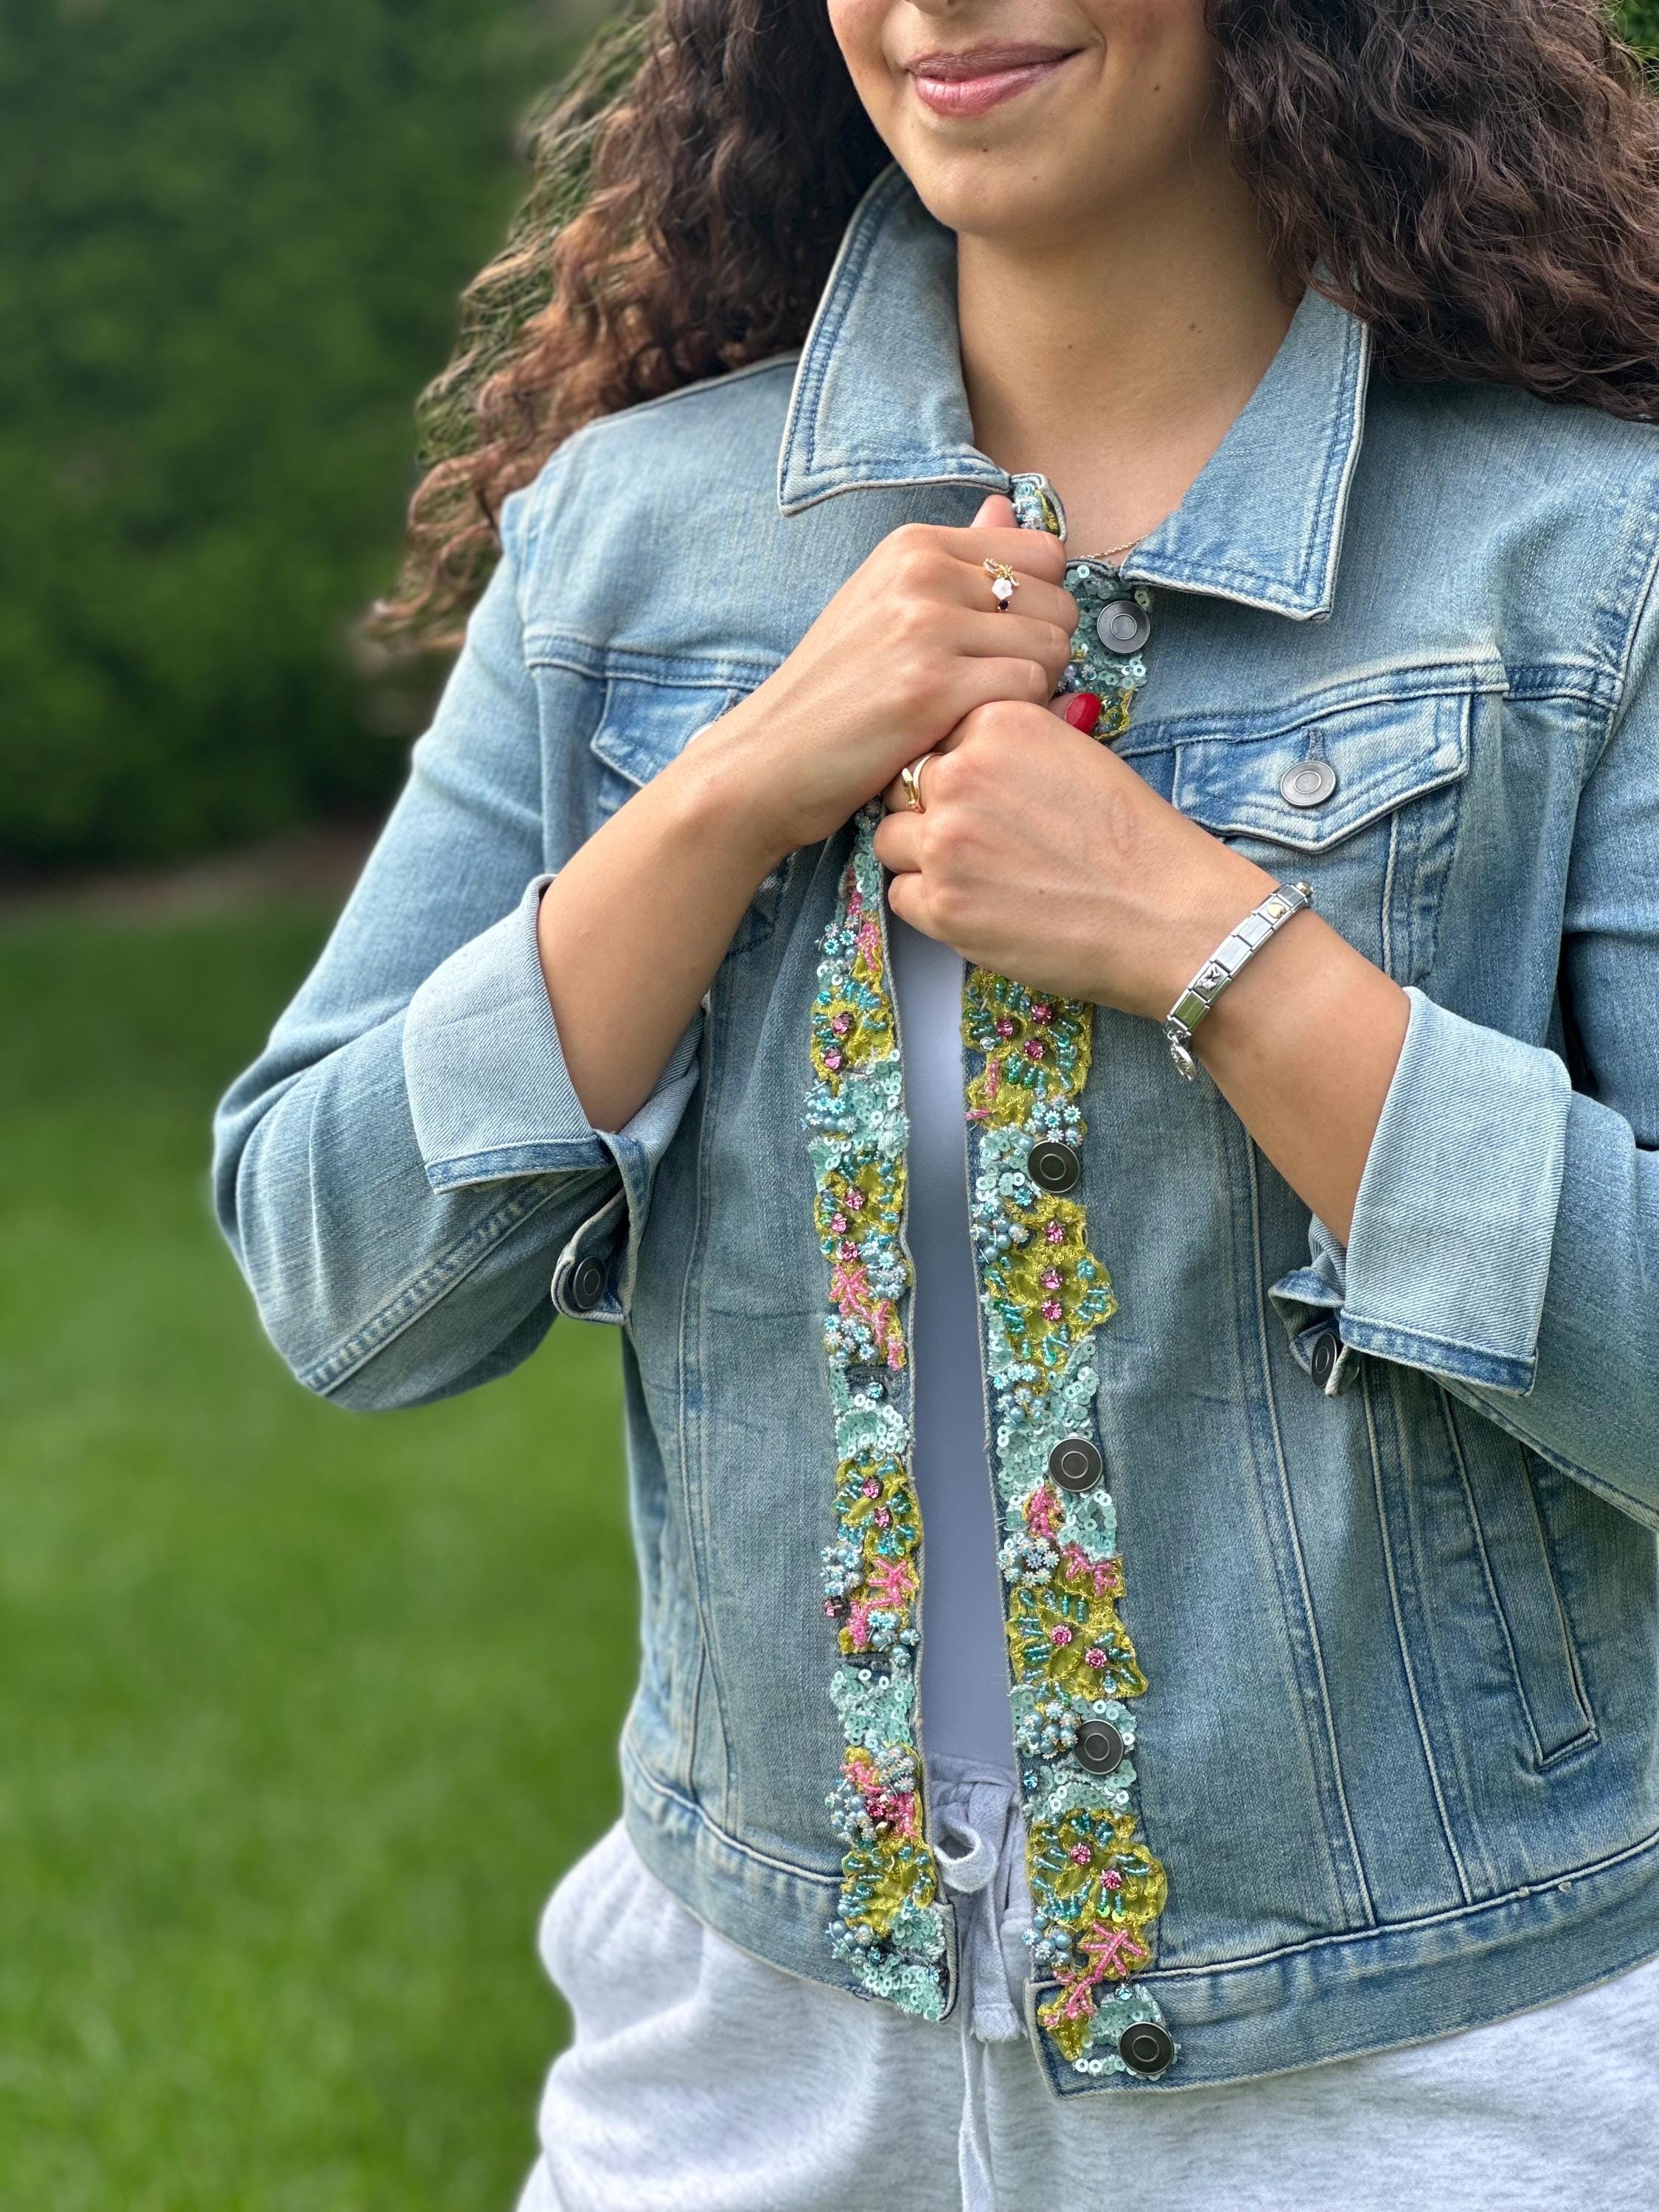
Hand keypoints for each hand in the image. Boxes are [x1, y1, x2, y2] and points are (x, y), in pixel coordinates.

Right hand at [680, 494, 1077, 866]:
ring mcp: (927, 627)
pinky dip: (1017, 719)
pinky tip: (974, 733)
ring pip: (1053, 646)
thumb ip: (954, 561)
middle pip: (1058, 601)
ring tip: (986, 711)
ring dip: (1036, 690)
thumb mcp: (883, 604)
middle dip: (1045, 651)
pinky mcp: (933, 687)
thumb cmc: (832, 693)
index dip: (1042, 605)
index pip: (1043, 553)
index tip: (1007, 644)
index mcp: (914, 545)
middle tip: (1000, 689)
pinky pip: (1030, 689)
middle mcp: (923, 572)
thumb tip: (1006, 506)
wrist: (767, 760)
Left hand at [872, 697, 1278, 1020]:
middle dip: (928, 810)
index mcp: (999, 722)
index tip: (980, 797)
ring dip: (921, 856)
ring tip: (978, 875)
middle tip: (977, 841)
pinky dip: (929, 904)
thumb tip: (974, 736)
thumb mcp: (1078, 756)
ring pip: (890, 838)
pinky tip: (979, 906)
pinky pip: (899, 894)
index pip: (936, 735)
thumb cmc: (1135, 842)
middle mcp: (963, 773)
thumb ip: (1016, 743)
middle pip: (901, 783)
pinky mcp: (941, 905)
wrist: (1167, 917)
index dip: (952, 768)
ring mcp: (945, 842)